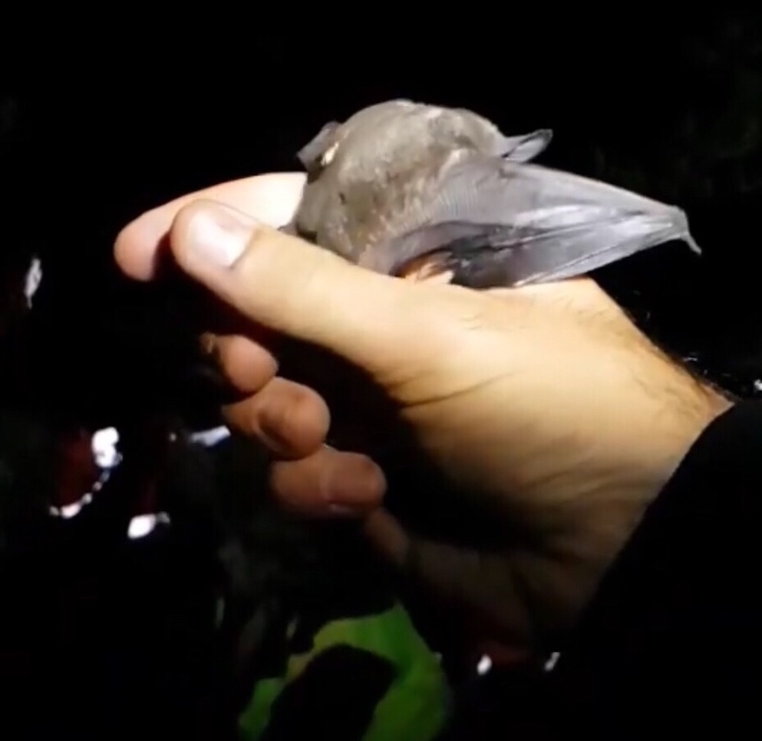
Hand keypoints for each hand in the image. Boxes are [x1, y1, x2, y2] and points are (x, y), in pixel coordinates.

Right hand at [115, 174, 729, 643]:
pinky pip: (296, 469)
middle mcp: (388, 322)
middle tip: (250, 365)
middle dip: (243, 343)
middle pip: (261, 311)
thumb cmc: (544, 407)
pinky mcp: (368, 475)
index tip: (137, 252)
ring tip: (329, 436)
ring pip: (266, 394)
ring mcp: (375, 401)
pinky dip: (316, 482)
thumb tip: (192, 229)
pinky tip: (365, 495)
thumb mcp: (429, 334)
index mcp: (416, 257)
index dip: (217, 228)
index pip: (298, 216)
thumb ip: (306, 287)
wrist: (624, 546)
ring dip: (281, 418)